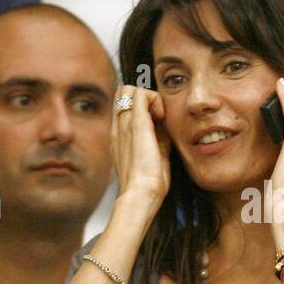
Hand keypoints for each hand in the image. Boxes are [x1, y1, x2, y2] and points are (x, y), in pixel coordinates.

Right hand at [112, 84, 170, 209]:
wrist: (142, 193)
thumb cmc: (150, 183)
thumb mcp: (155, 155)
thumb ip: (158, 140)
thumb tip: (165, 128)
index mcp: (120, 137)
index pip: (124, 107)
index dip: (143, 107)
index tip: (159, 122)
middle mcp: (118, 128)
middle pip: (123, 93)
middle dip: (144, 97)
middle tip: (159, 116)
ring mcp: (124, 125)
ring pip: (128, 89)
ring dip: (149, 97)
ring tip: (160, 116)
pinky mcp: (135, 125)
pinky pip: (139, 93)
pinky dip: (154, 98)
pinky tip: (161, 116)